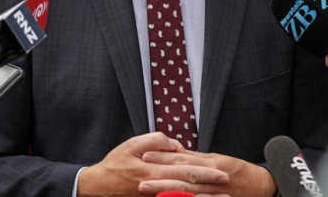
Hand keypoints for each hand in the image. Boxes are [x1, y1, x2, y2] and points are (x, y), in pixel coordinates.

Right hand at [77, 132, 228, 196]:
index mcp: (154, 169)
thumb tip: (177, 145)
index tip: (223, 172)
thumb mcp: (132, 144)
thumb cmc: (116, 163)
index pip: (185, 170)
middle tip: (229, 185)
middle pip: (189, 185)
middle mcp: (157, 186)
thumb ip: (156, 141)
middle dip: (210, 186)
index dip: (206, 171)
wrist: (98, 187)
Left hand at [138, 149, 271, 196]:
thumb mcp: (219, 161)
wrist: (263, 187)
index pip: (182, 158)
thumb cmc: (240, 172)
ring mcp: (214, 192)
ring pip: (187, 191)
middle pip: (181, 176)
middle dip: (160, 176)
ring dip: (166, 191)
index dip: (163, 157)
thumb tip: (178, 153)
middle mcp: (211, 176)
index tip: (144, 154)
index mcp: (210, 162)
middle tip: (139, 177)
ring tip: (147, 190)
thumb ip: (199, 159)